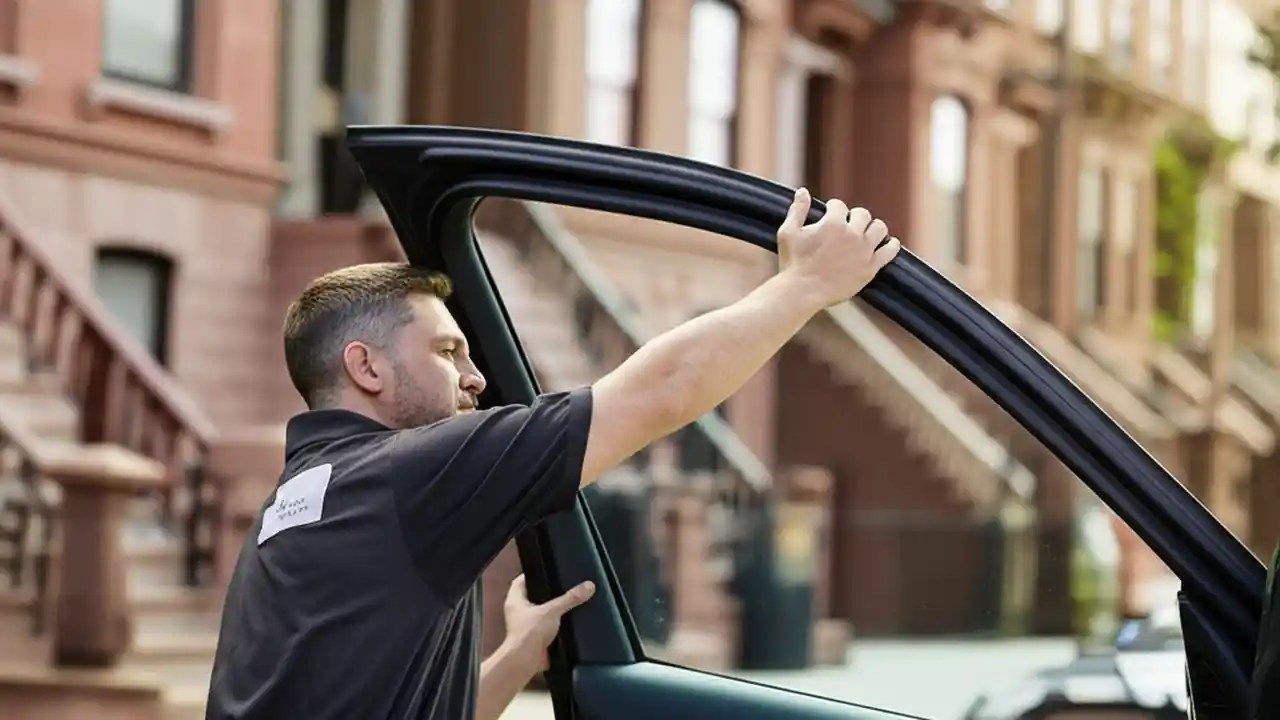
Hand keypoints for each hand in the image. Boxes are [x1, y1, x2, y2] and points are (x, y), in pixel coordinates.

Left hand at [502, 574, 595, 672]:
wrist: (525, 661)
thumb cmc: (530, 631)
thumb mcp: (552, 610)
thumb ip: (570, 598)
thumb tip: (589, 585)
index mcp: (515, 600)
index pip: (521, 581)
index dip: (533, 574)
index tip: (548, 570)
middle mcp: (517, 612)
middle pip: (532, 597)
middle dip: (546, 593)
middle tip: (563, 586)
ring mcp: (525, 627)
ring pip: (540, 614)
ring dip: (551, 611)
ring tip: (569, 602)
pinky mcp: (533, 639)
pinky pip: (546, 629)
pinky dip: (555, 627)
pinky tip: (568, 622)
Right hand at [776, 187, 900, 308]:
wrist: (802, 291)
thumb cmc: (793, 262)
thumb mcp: (788, 232)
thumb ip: (797, 210)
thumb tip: (803, 191)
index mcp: (833, 223)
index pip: (839, 205)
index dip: (833, 209)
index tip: (830, 214)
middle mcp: (852, 233)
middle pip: (862, 214)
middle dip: (854, 217)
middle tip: (848, 225)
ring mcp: (864, 250)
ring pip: (879, 228)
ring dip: (873, 227)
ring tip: (866, 233)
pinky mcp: (870, 268)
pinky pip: (890, 251)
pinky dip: (892, 245)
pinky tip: (890, 244)